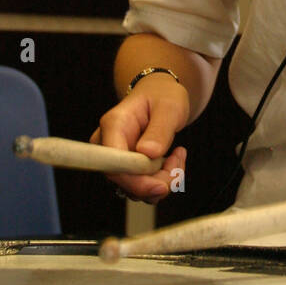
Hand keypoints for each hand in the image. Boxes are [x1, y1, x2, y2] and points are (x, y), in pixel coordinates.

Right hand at [91, 75, 189, 202]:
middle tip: (179, 160)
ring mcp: (115, 159)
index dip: (136, 181)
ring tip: (178, 155)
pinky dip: (162, 180)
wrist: (159, 96)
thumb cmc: (163, 97)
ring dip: (164, 180)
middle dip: (157, 181)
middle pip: (125, 180)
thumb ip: (159, 130)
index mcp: (113, 125)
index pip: (114, 164)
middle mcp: (107, 145)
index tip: (162, 185)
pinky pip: (142, 186)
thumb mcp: (169, 107)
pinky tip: (173, 161)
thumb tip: (147, 153)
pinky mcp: (125, 169)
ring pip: (135, 188)